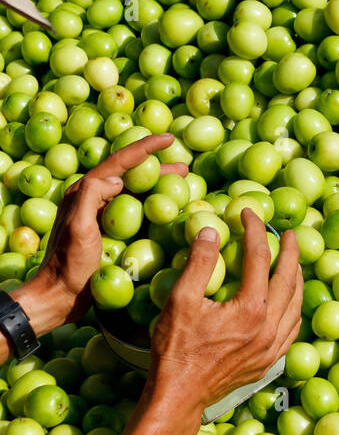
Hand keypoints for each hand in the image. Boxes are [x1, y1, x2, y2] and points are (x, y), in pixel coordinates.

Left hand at [40, 133, 188, 318]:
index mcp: (84, 191)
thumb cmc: (69, 264)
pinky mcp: (107, 230)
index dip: (145, 147)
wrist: (59, 296)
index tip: (168, 138)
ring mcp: (100, 214)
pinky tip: (166, 210)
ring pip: (133, 191)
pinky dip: (151, 205)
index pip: (119, 161)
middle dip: (156, 166)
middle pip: (129, 173)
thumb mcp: (79, 227)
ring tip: (181, 183)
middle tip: (183, 166)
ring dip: (156, 185)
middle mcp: (92, 198)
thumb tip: (118, 179)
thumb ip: (92, 195)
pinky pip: (133, 210)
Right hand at [149, 210, 302, 411]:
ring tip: (292, 263)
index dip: (254, 230)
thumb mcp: (181, 301)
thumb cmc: (176, 350)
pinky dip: (293, 308)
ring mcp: (273, 348)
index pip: (259, 258)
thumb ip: (199, 263)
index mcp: (252, 309)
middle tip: (289, 233)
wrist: (179, 397)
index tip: (247, 213)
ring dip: (296, 280)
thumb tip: (211, 230)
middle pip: (289, 279)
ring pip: (297, 306)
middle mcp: (270, 328)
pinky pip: (292, 329)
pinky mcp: (269, 362)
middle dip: (290, 252)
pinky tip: (288, 302)